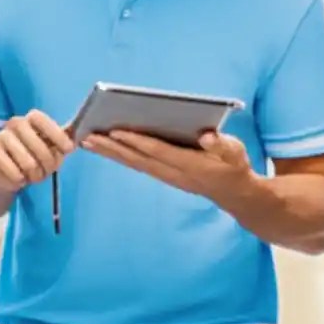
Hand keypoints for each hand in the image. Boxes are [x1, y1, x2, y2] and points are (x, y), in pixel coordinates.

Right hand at [0, 111, 75, 192]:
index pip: (42, 120)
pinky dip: (20, 178)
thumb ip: (64, 142)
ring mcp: (1, 136)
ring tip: (35, 176)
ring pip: (26, 161)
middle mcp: (16, 123)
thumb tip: (79, 138)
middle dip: (48, 163)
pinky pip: (12, 169)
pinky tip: (20, 178)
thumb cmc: (36, 156)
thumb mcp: (53, 149)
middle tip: (49, 171)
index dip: (56, 134)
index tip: (68, 149)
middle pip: (37, 144)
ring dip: (35, 174)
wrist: (10, 172)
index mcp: (32, 118)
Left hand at [82, 130, 257, 204]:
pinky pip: (138, 166)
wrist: (234, 193)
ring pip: (134, 164)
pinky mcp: (164, 176)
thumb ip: (222, 145)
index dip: (137, 141)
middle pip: (138, 159)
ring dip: (110, 153)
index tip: (116, 131)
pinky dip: (120, 156)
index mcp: (191, 165)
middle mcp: (175, 173)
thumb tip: (207, 136)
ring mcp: (167, 177)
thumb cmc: (234, 166)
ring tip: (88, 142)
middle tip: (88, 136)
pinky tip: (106, 148)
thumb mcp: (236, 153)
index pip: (159, 151)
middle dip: (113, 148)